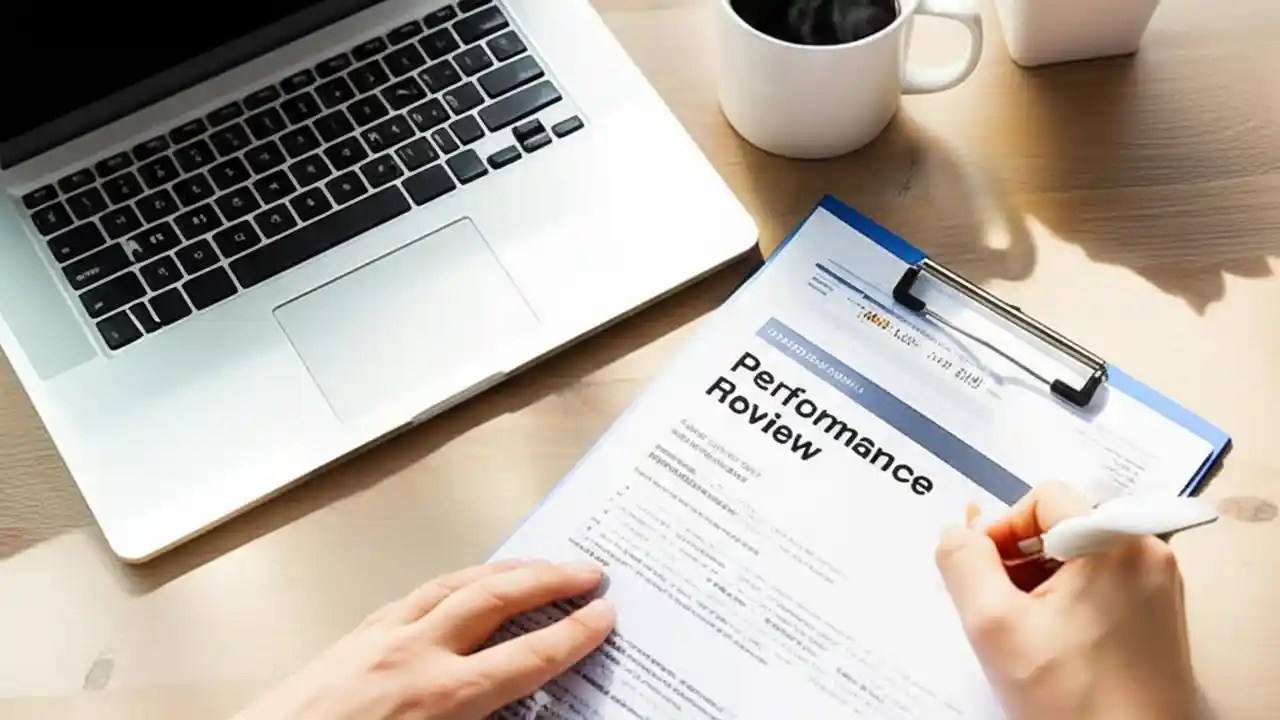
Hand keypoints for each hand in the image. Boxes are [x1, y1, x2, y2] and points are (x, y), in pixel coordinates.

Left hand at [232, 559, 613, 719]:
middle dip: (550, 581)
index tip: (604, 615)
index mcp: (440, 698)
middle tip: (587, 570)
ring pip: (457, 583)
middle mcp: (414, 655)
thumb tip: (526, 705)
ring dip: (506, 570)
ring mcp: (382, 636)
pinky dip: (457, 580)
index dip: (574, 633)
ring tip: (539, 564)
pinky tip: (466, 581)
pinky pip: (420, 592)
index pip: (529, 658)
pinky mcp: (356, 633)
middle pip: (499, 600)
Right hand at [936, 483, 1195, 719]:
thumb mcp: (994, 626)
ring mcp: (1159, 587)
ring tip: (1022, 630)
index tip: (983, 573)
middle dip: (1019, 558)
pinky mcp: (1159, 618)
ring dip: (1040, 582)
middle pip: (1063, 525)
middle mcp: (1149, 554)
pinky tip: (1049, 641)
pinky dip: (1068, 601)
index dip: (1002, 529)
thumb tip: (956, 532)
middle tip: (996, 604)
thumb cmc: (1074, 700)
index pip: (1044, 498)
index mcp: (1117, 543)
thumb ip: (963, 562)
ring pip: (1081, 557)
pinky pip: (1103, 584)